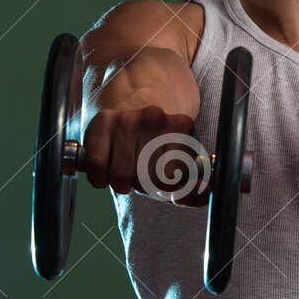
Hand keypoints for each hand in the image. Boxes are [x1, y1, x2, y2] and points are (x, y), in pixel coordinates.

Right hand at [82, 106, 208, 203]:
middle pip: (144, 179)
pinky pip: (97, 165)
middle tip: (139, 173)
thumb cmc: (157, 148)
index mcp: (181, 126)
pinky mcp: (103, 121)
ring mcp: (128, 118)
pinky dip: (99, 177)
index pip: (170, 179)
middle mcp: (155, 117)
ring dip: (119, 182)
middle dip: (139, 184)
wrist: (135, 105)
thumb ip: (193, 192)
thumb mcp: (180, 168)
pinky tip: (107, 167)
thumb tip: (201, 193)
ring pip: (120, 176)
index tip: (159, 178)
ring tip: (124, 169)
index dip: (161, 186)